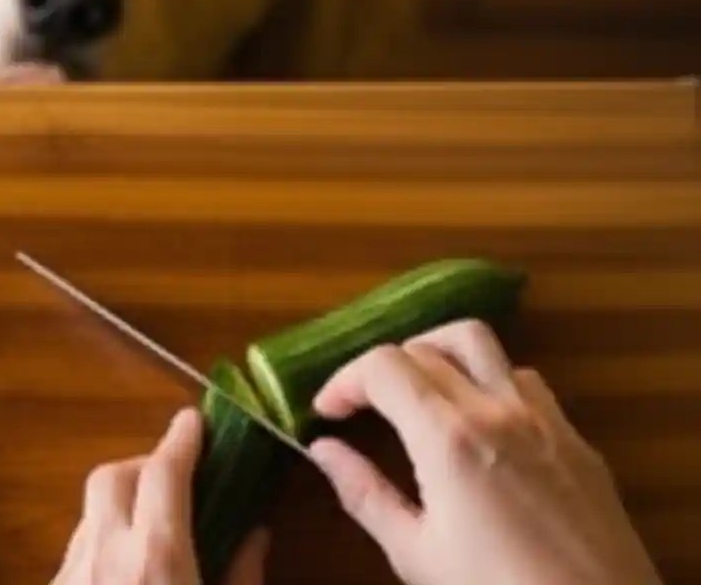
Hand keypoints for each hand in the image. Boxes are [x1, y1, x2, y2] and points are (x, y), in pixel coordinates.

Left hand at [52, 408, 269, 584]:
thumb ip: (243, 576)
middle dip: (141, 467)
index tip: (193, 420)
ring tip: (152, 533)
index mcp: (156, 557)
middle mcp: (105, 556)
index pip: (163, 473)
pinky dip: (102, 547)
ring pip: (88, 517)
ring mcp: (69, 576)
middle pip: (110, 478)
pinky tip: (125, 575)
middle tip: (174, 481)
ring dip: (119, 510)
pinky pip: (76, 555)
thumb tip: (254, 534)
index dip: (180, 440)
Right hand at [311, 319, 661, 584]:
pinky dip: (487, 379)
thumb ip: (363, 493)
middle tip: (364, 405)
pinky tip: (477, 421)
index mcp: (449, 437)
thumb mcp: (415, 553)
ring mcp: (543, 417)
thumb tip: (322, 450)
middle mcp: (496, 409)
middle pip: (427, 345)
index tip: (327, 412)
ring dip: (438, 354)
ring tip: (417, 393)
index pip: (383, 366)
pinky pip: (524, 378)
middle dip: (383, 367)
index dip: (344, 379)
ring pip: (481, 344)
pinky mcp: (575, 437)